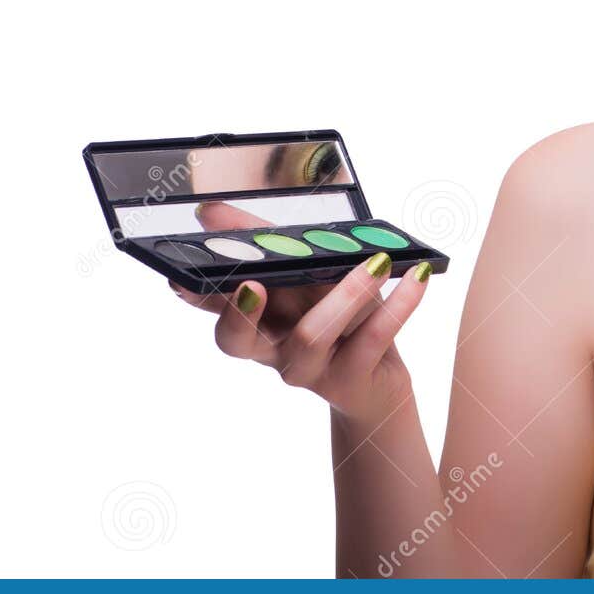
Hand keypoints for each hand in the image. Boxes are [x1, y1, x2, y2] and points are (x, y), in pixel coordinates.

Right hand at [173, 254, 430, 421]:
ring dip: (346, 295)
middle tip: (250, 285)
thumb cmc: (337, 313)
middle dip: (238, 316)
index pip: (211, 308)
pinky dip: (399, 306)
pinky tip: (415, 276)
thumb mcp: (303, 271)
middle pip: (236, 342)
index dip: (193, 295)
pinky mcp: (350, 381)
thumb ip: (264, 239)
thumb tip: (209, 212)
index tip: (178, 277)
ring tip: (377, 262)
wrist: (378, 377)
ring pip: (311, 338)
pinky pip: (373, 340)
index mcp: (255, 319)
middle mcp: (271, 350)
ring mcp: (308, 370)